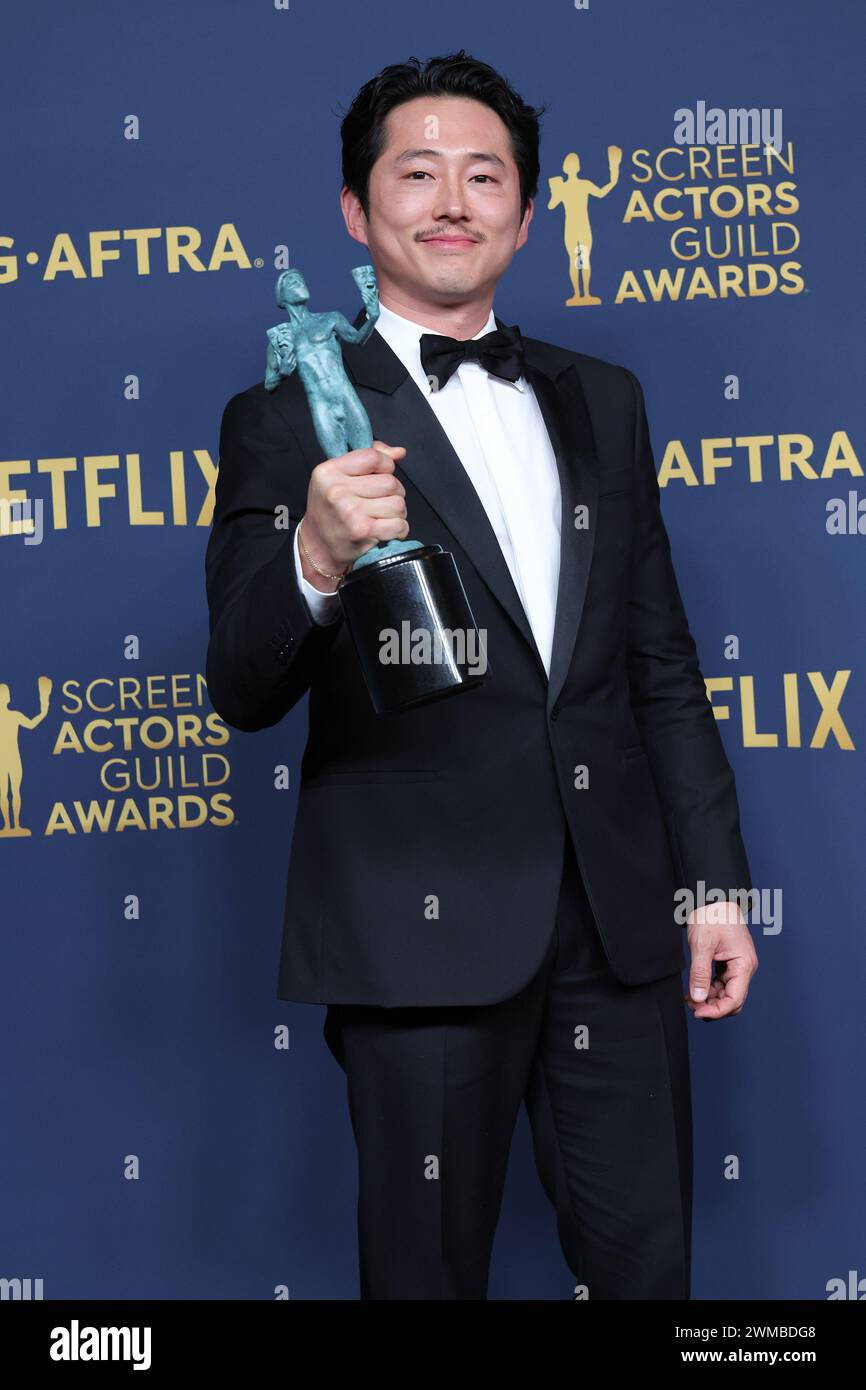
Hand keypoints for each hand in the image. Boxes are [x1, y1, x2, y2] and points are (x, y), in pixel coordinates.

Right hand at [298, 442, 408, 590]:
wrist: (317, 545)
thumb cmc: (330, 509)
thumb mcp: (338, 477)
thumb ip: (368, 460)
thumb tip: (399, 452)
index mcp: (329, 471)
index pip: (373, 457)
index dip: (386, 466)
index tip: (380, 476)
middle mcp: (337, 490)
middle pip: (390, 482)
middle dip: (393, 493)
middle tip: (380, 502)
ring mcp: (350, 511)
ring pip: (398, 503)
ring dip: (397, 513)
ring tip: (382, 517)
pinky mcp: (362, 531)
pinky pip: (398, 524)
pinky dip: (399, 529)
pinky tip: (387, 530)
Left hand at [684, 901, 758, 1019]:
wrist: (712, 896)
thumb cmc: (711, 915)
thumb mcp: (702, 944)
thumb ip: (700, 973)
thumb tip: (698, 999)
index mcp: (744, 964)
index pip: (734, 999)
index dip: (717, 1010)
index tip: (697, 1012)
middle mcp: (744, 968)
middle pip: (732, 1000)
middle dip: (713, 1007)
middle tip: (691, 1006)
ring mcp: (736, 966)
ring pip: (725, 993)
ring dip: (709, 999)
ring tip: (689, 998)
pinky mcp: (728, 963)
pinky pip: (721, 983)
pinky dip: (708, 989)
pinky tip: (693, 990)